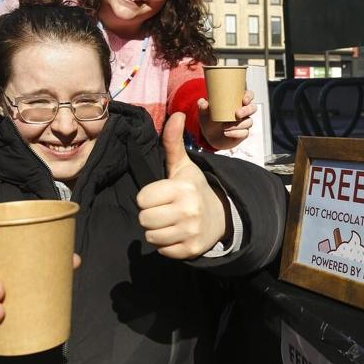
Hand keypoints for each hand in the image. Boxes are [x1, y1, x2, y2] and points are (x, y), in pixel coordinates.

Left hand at [137, 112, 227, 258]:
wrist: (220, 216)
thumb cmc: (193, 189)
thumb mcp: (183, 166)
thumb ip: (173, 142)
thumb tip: (176, 114)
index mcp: (182, 188)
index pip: (143, 199)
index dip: (148, 197)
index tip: (160, 195)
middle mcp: (188, 210)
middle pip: (144, 219)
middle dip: (150, 215)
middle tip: (163, 209)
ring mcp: (191, 232)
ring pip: (151, 236)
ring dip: (156, 230)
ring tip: (168, 221)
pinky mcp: (191, 250)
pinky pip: (162, 250)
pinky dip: (166, 244)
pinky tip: (176, 233)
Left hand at [198, 89, 256, 149]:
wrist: (210, 136)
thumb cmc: (210, 119)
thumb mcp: (205, 113)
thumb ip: (203, 106)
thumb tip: (202, 102)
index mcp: (237, 101)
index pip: (249, 95)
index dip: (249, 96)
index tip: (244, 100)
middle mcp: (244, 111)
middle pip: (253, 108)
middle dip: (247, 110)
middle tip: (237, 114)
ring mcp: (245, 122)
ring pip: (249, 122)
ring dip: (238, 124)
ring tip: (224, 127)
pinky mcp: (243, 133)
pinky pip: (244, 133)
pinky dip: (236, 133)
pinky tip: (227, 133)